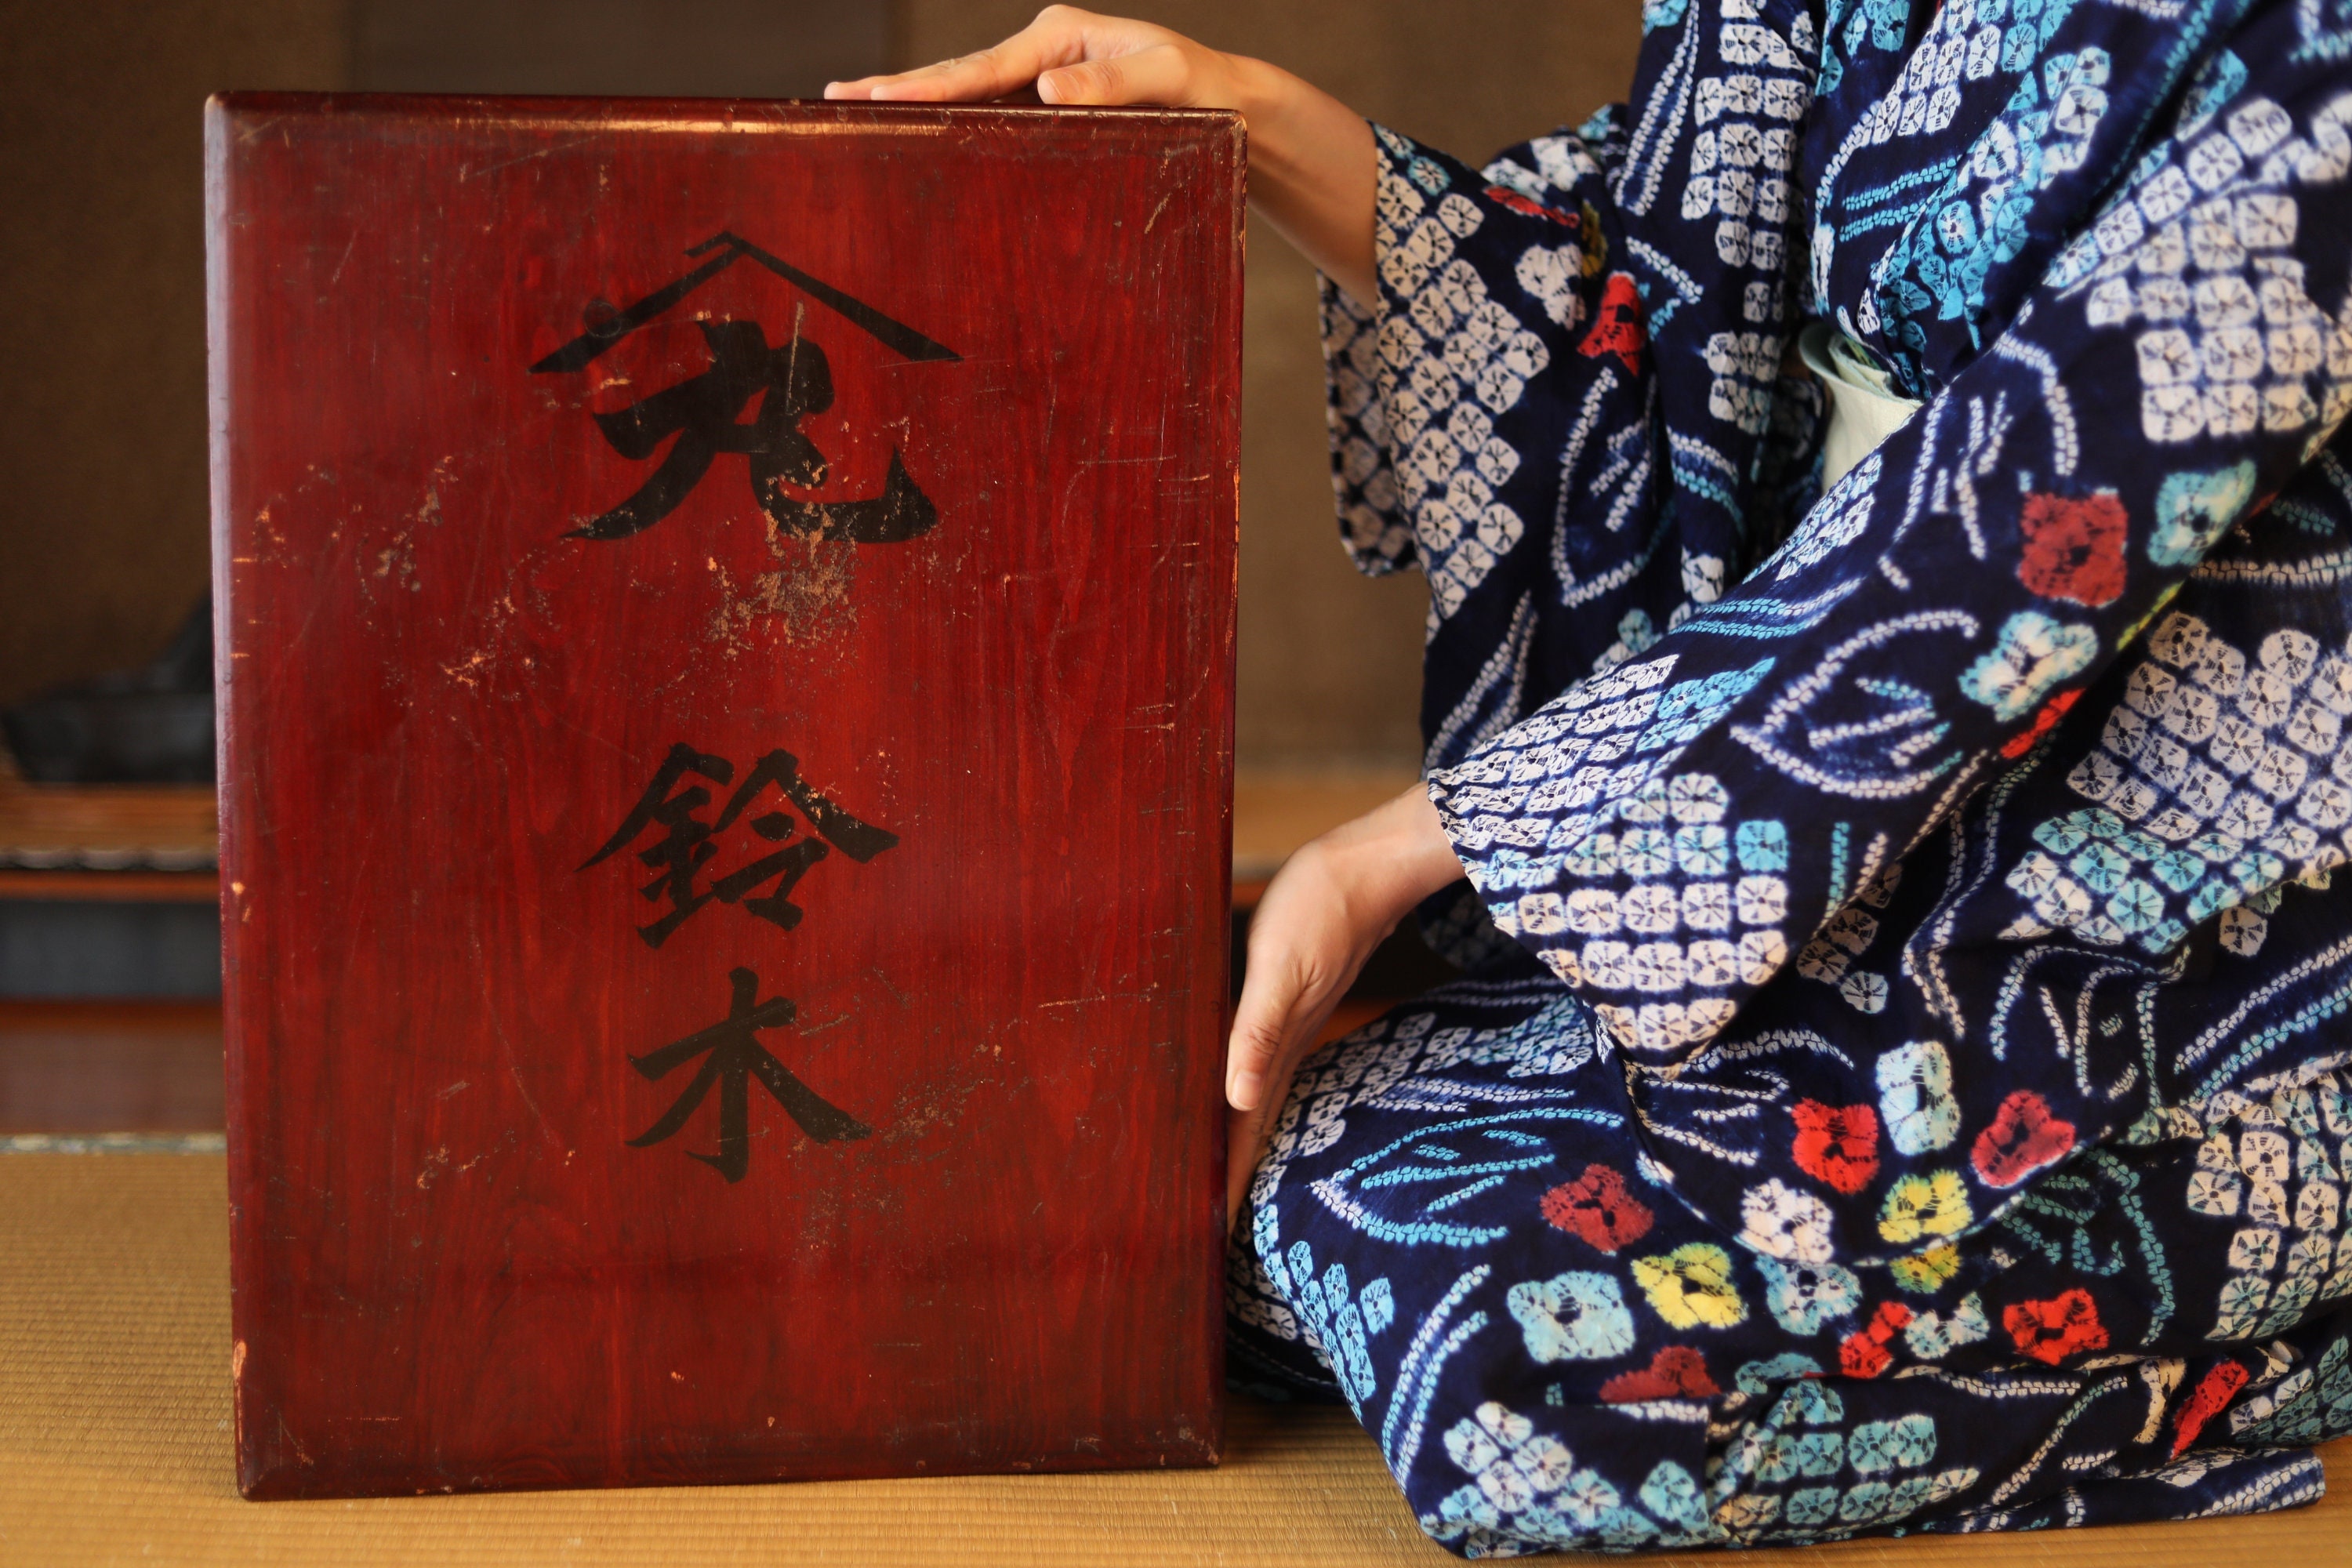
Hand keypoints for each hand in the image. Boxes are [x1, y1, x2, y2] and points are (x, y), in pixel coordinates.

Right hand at [826, 7, 1241, 113]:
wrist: (1226, 105)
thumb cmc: (1201, 91)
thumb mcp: (1165, 79)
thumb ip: (1111, 83)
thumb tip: (1047, 92)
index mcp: (1057, 38)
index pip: (980, 70)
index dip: (925, 88)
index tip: (875, 97)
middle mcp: (1040, 57)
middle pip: (958, 79)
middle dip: (897, 91)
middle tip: (835, 103)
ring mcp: (1039, 85)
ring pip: (967, 100)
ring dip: (915, 110)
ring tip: (857, 118)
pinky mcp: (1046, 116)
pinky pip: (990, 122)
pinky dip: (951, 131)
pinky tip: (918, 145)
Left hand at [1225, 783, 1464, 1229]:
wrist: (1366, 865)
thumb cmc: (1318, 909)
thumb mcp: (1279, 971)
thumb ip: (1257, 1034)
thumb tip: (1237, 1099)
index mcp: (1278, 1048)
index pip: (1247, 1130)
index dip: (1230, 1180)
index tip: (1209, 1233)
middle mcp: (1286, 1046)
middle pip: (1253, 1125)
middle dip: (1233, 1175)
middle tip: (1208, 1225)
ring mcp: (1292, 1025)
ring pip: (1260, 1097)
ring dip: (1241, 1137)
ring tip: (1222, 1174)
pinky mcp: (1292, 1001)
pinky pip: (1264, 1060)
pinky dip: (1248, 1087)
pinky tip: (1239, 1091)